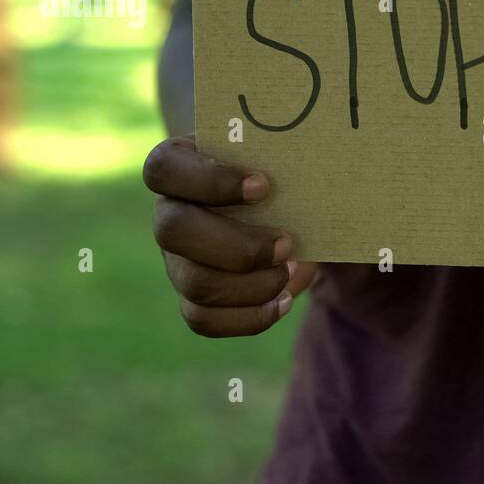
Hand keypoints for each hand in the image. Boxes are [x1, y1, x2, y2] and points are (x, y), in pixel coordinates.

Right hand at [142, 136, 319, 336]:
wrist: (290, 214)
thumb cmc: (283, 177)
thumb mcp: (287, 163)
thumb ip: (291, 165)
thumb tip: (319, 183)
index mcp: (179, 167)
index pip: (163, 168)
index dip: (208, 180)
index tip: (263, 186)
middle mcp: (168, 213)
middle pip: (172, 231)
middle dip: (237, 245)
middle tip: (287, 244)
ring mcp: (175, 259)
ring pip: (194, 283)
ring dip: (251, 285)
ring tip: (290, 271)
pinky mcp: (192, 296)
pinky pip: (203, 319)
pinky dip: (250, 315)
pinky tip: (284, 301)